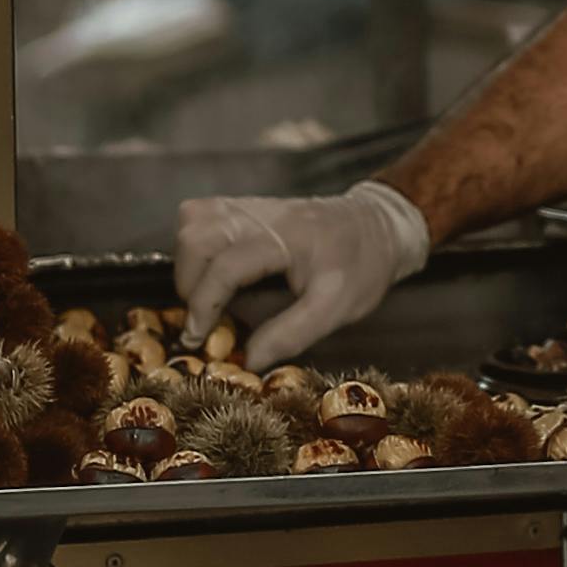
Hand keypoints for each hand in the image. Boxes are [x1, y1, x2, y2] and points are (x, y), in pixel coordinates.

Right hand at [175, 177, 430, 364]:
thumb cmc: (362, 267)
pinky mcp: (247, 205)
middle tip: (203, 316)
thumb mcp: (337, 309)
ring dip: (187, 260)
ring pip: (192, 219)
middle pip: (197, 234)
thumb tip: (248, 361)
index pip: (226, 265)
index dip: (205, 303)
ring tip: (205, 293)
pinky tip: (210, 268)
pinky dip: (194, 242)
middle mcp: (264, 214)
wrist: (378, 226)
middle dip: (188, 281)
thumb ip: (291, 335)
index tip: (199, 337)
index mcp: (287, 238)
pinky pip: (202, 213)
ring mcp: (253, 204)